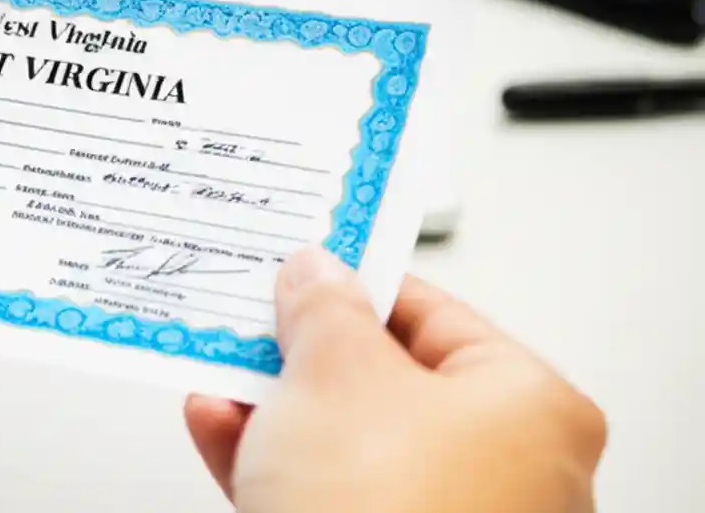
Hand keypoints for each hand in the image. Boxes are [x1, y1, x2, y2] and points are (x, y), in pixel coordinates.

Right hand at [183, 248, 605, 512]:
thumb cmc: (384, 511)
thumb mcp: (335, 374)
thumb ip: (321, 309)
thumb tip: (314, 275)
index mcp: (533, 409)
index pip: (435, 315)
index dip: (356, 282)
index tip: (304, 266)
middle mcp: (508, 470)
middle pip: (386, 381)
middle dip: (304, 351)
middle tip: (255, 318)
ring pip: (349, 442)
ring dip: (276, 406)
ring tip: (221, 371)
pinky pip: (329, 493)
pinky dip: (277, 461)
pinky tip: (221, 429)